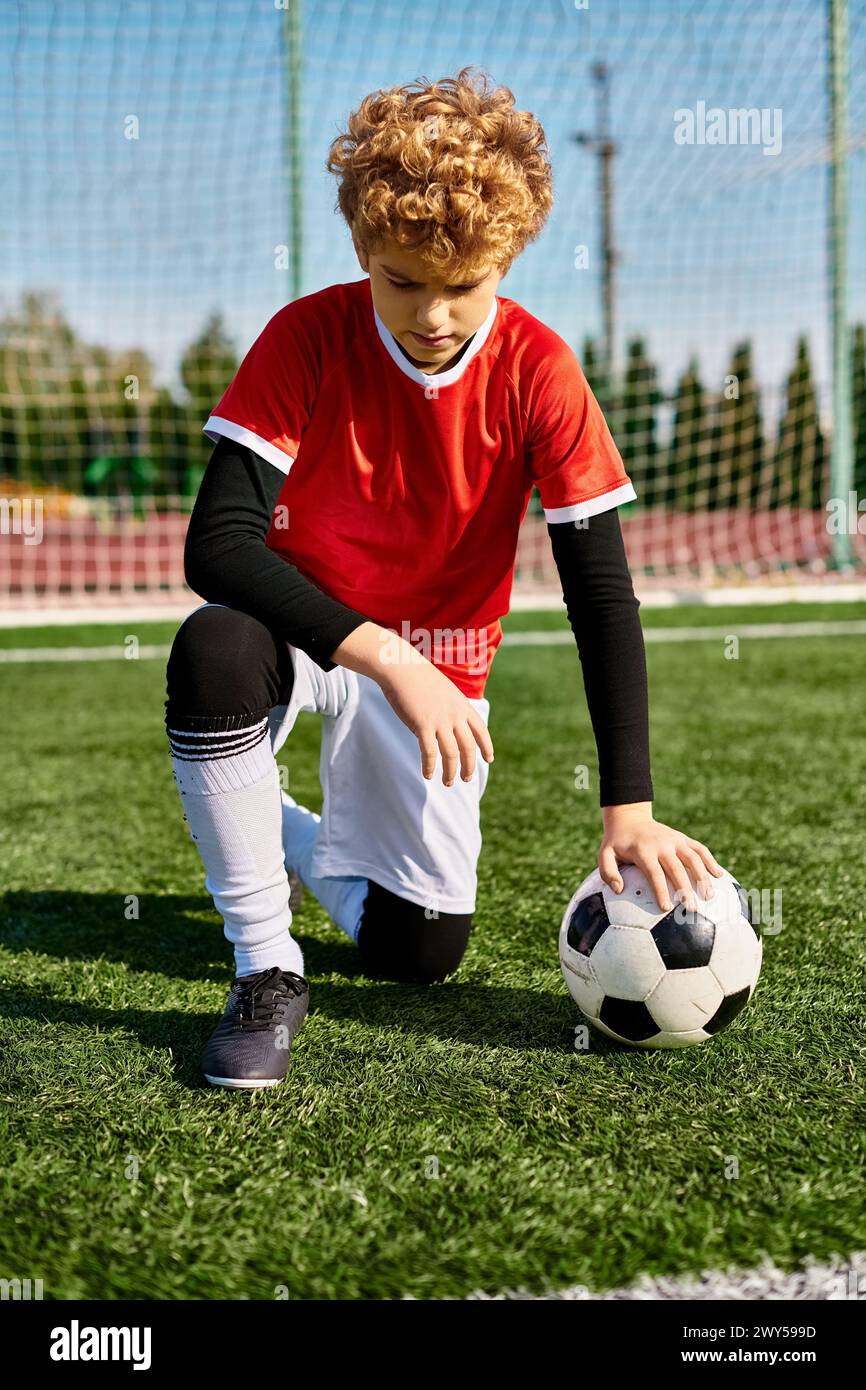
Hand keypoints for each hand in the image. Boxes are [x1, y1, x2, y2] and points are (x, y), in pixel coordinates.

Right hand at [379, 657, 493, 786]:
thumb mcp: (443, 690)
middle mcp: (455, 714)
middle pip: (468, 747)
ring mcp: (440, 720)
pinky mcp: (423, 725)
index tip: (489, 759)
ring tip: (448, 782)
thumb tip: (444, 730)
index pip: (480, 730)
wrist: (401, 667)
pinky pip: (429, 753)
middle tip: (466, 779)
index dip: (486, 746)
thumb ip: (449, 709)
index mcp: (461, 705)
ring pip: (451, 754)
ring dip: (451, 772)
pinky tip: (427, 774)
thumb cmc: (418, 677)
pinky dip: (429, 766)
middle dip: (469, 766)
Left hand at [598, 802, 722, 911]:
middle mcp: (662, 844)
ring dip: (703, 877)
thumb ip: (608, 872)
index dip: (660, 890)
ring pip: (693, 858)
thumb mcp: (604, 854)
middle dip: (685, 888)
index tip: (666, 908)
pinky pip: (700, 849)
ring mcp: (675, 840)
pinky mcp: (683, 838)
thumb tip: (618, 890)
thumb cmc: (617, 843)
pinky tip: (719, 876)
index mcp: (643, 850)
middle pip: (677, 868)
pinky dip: (710, 861)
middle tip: (692, 908)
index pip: (654, 872)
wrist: (630, 818)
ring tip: (709, 896)